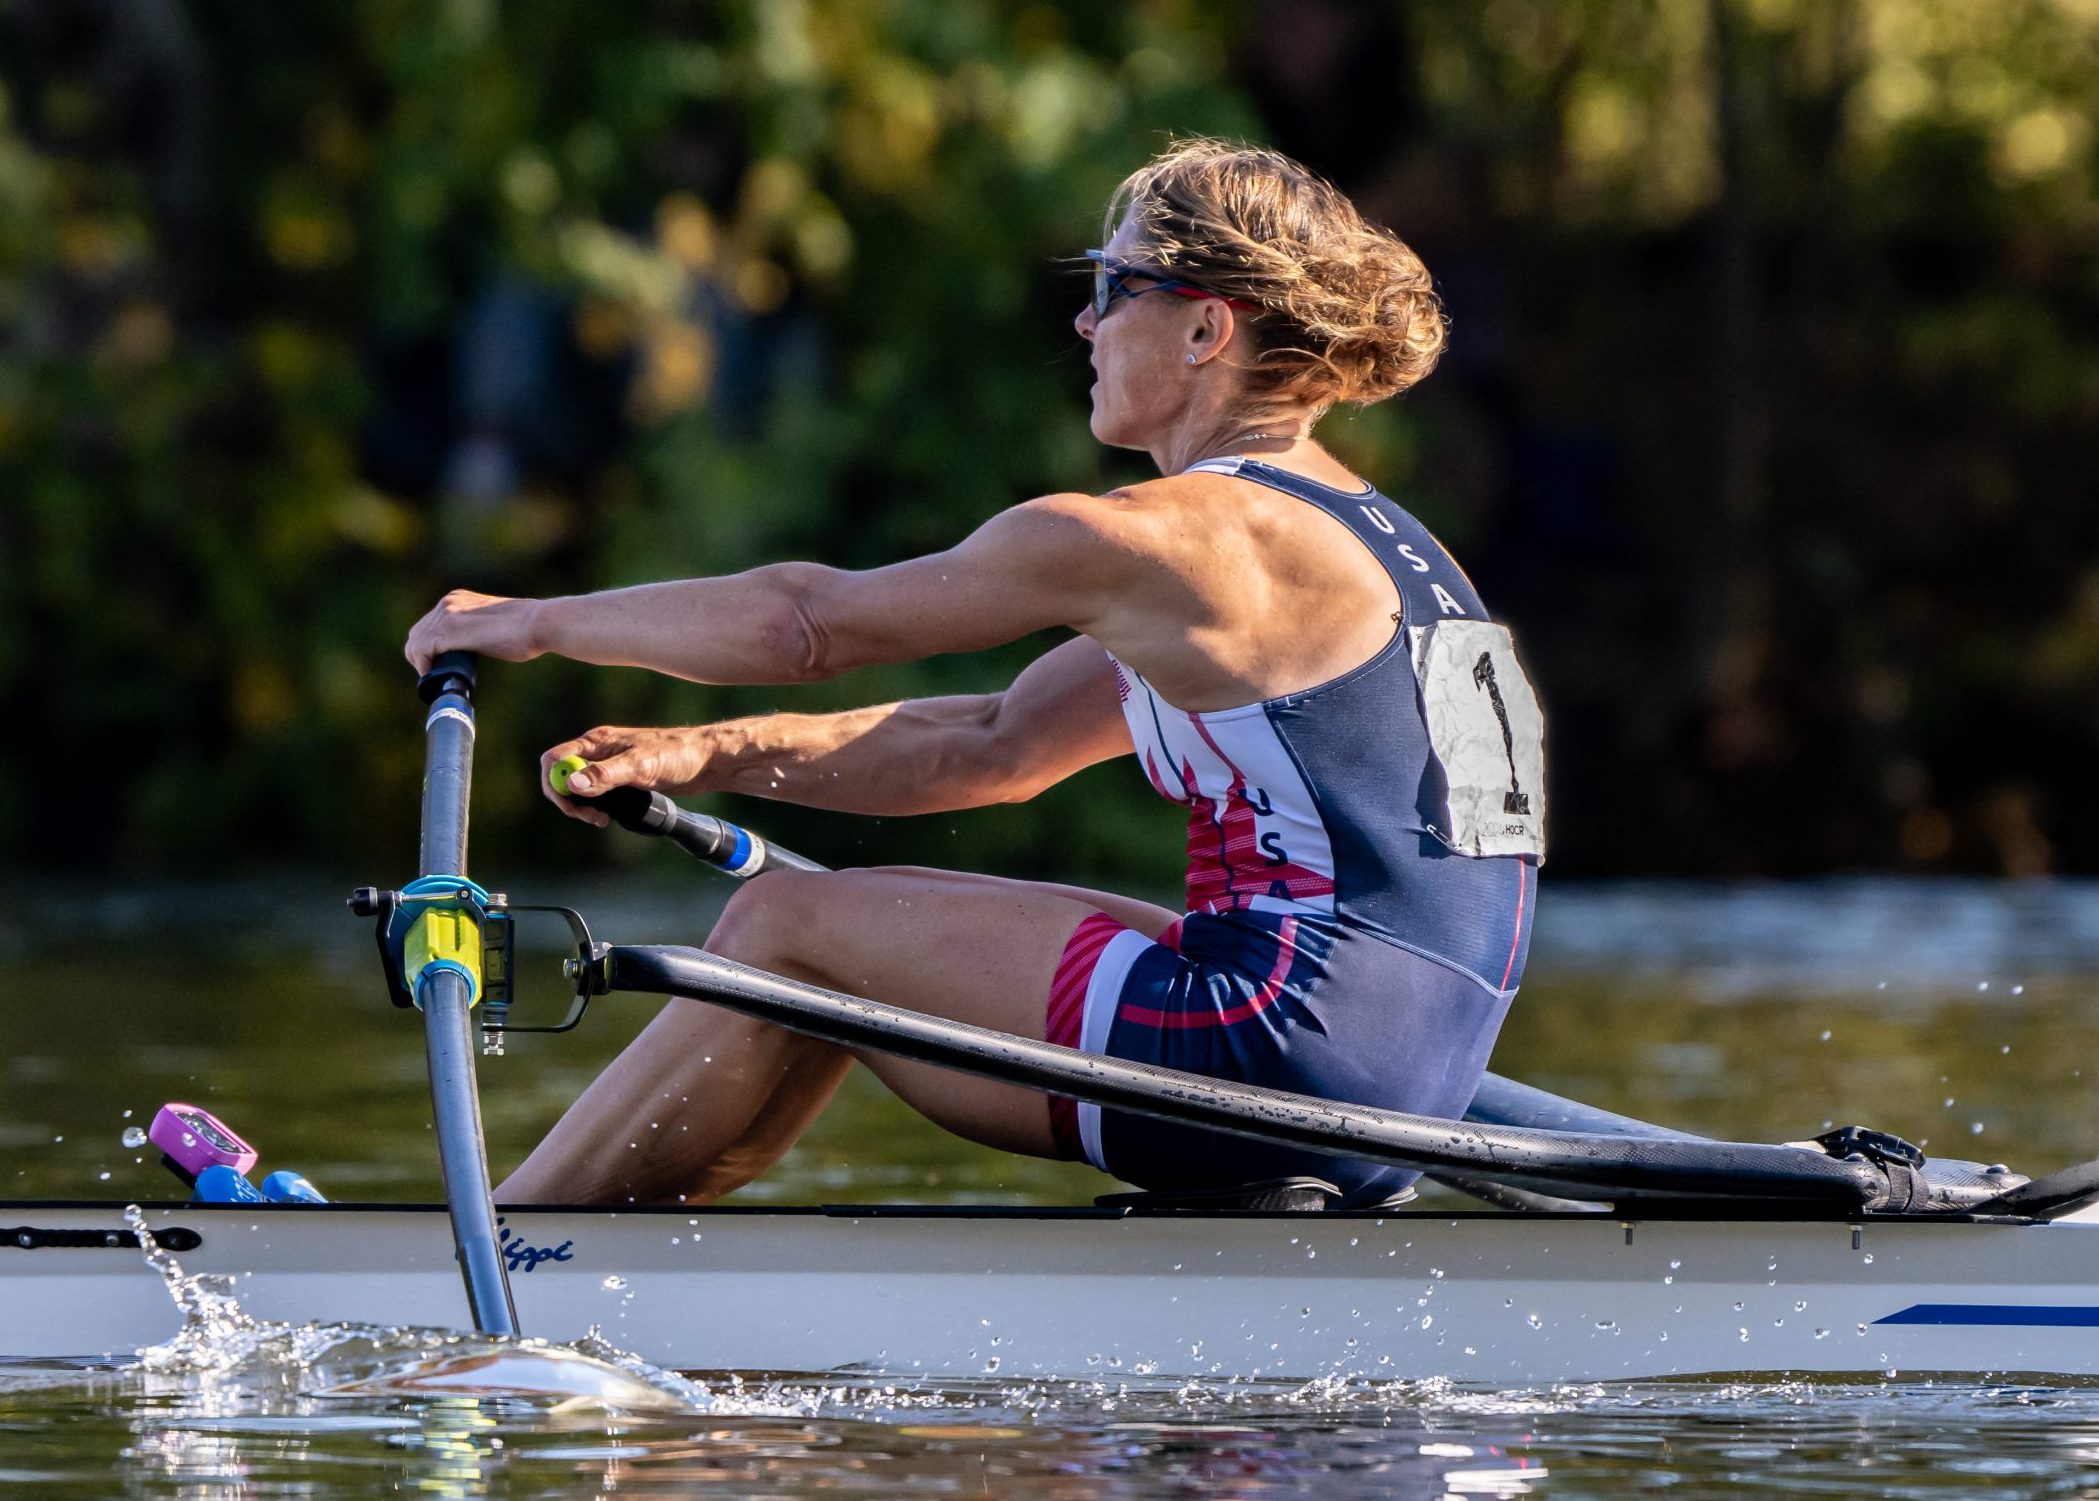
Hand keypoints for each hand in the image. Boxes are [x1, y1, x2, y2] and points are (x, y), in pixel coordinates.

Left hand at [405, 590, 547, 674]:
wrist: (538, 623)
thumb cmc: (527, 629)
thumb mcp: (494, 624)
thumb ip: (479, 630)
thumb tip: (476, 648)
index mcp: (457, 599)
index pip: (428, 626)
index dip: (429, 648)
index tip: (440, 664)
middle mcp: (448, 603)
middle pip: (416, 634)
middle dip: (422, 657)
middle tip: (438, 674)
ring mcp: (447, 615)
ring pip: (415, 644)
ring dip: (422, 665)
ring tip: (437, 677)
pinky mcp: (449, 629)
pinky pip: (421, 650)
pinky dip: (424, 666)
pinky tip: (435, 674)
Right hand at [539, 725, 714, 825]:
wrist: (706, 761)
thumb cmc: (677, 755)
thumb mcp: (641, 766)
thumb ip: (606, 775)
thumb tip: (573, 784)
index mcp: (597, 741)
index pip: (555, 760)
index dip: (556, 784)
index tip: (574, 804)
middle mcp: (599, 752)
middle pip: (561, 776)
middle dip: (568, 800)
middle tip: (592, 818)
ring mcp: (609, 766)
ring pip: (578, 788)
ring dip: (582, 806)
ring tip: (603, 820)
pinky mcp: (621, 779)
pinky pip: (596, 794)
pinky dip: (597, 807)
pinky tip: (611, 817)